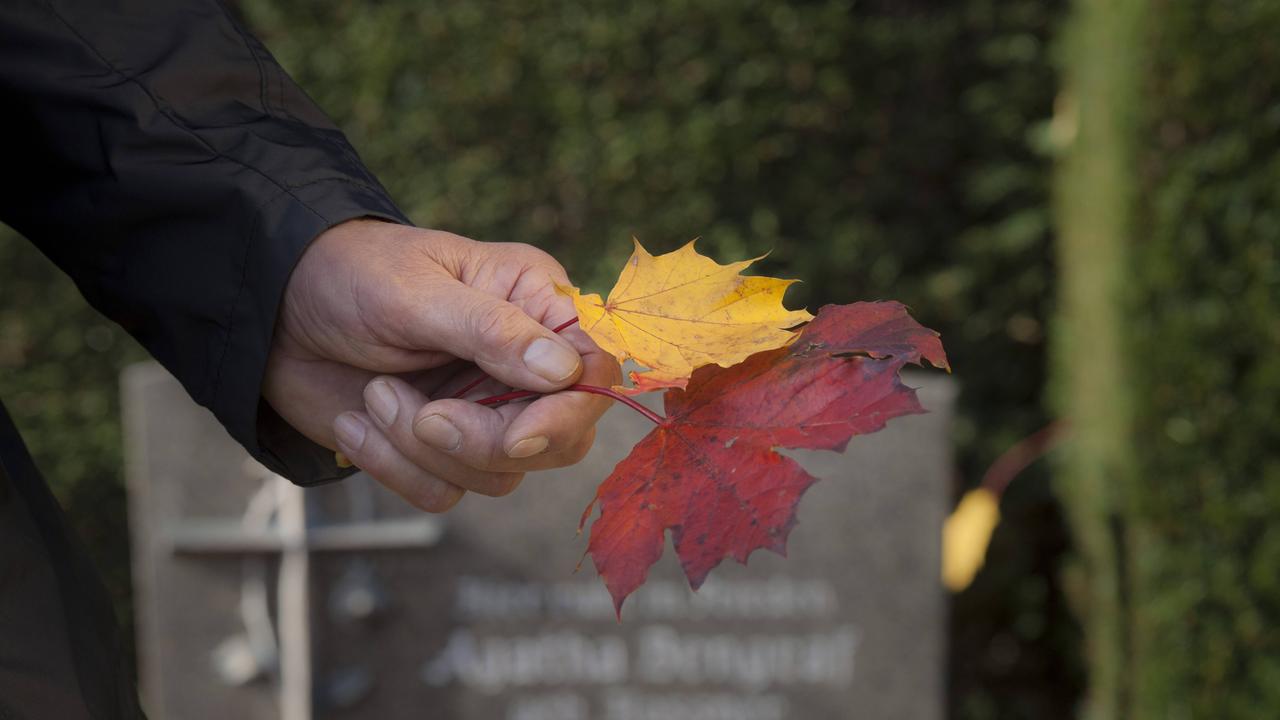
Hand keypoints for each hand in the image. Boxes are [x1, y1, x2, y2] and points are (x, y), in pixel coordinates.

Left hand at [263, 219, 618, 510]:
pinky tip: (357, 421)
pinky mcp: (440, 450)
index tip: (519, 436)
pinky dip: (393, 466)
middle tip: (424, 415)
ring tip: (374, 395)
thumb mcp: (417, 293)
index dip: (570, 413)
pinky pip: (444, 493)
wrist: (270, 310)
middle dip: (484, 442)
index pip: (596, 371)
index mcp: (536, 305)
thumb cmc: (348, 274)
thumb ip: (493, 333)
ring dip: (422, 448)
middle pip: (557, 440)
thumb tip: (567, 372)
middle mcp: (522, 364)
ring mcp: (483, 411)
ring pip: (497, 475)